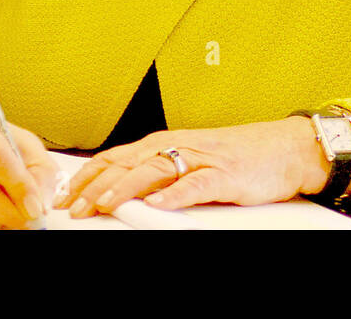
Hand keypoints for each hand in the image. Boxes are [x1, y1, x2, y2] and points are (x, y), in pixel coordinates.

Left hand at [55, 117, 329, 216]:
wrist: (285, 147)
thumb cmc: (239, 156)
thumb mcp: (192, 160)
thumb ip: (161, 173)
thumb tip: (122, 190)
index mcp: (166, 143)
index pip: (117, 156)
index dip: (88, 175)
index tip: (64, 194)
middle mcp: (179, 146)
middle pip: (128, 163)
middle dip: (96, 185)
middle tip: (73, 206)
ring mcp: (201, 159)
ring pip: (154, 170)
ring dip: (124, 188)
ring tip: (102, 204)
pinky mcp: (224, 175)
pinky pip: (195, 184)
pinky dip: (175, 194)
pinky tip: (158, 205)